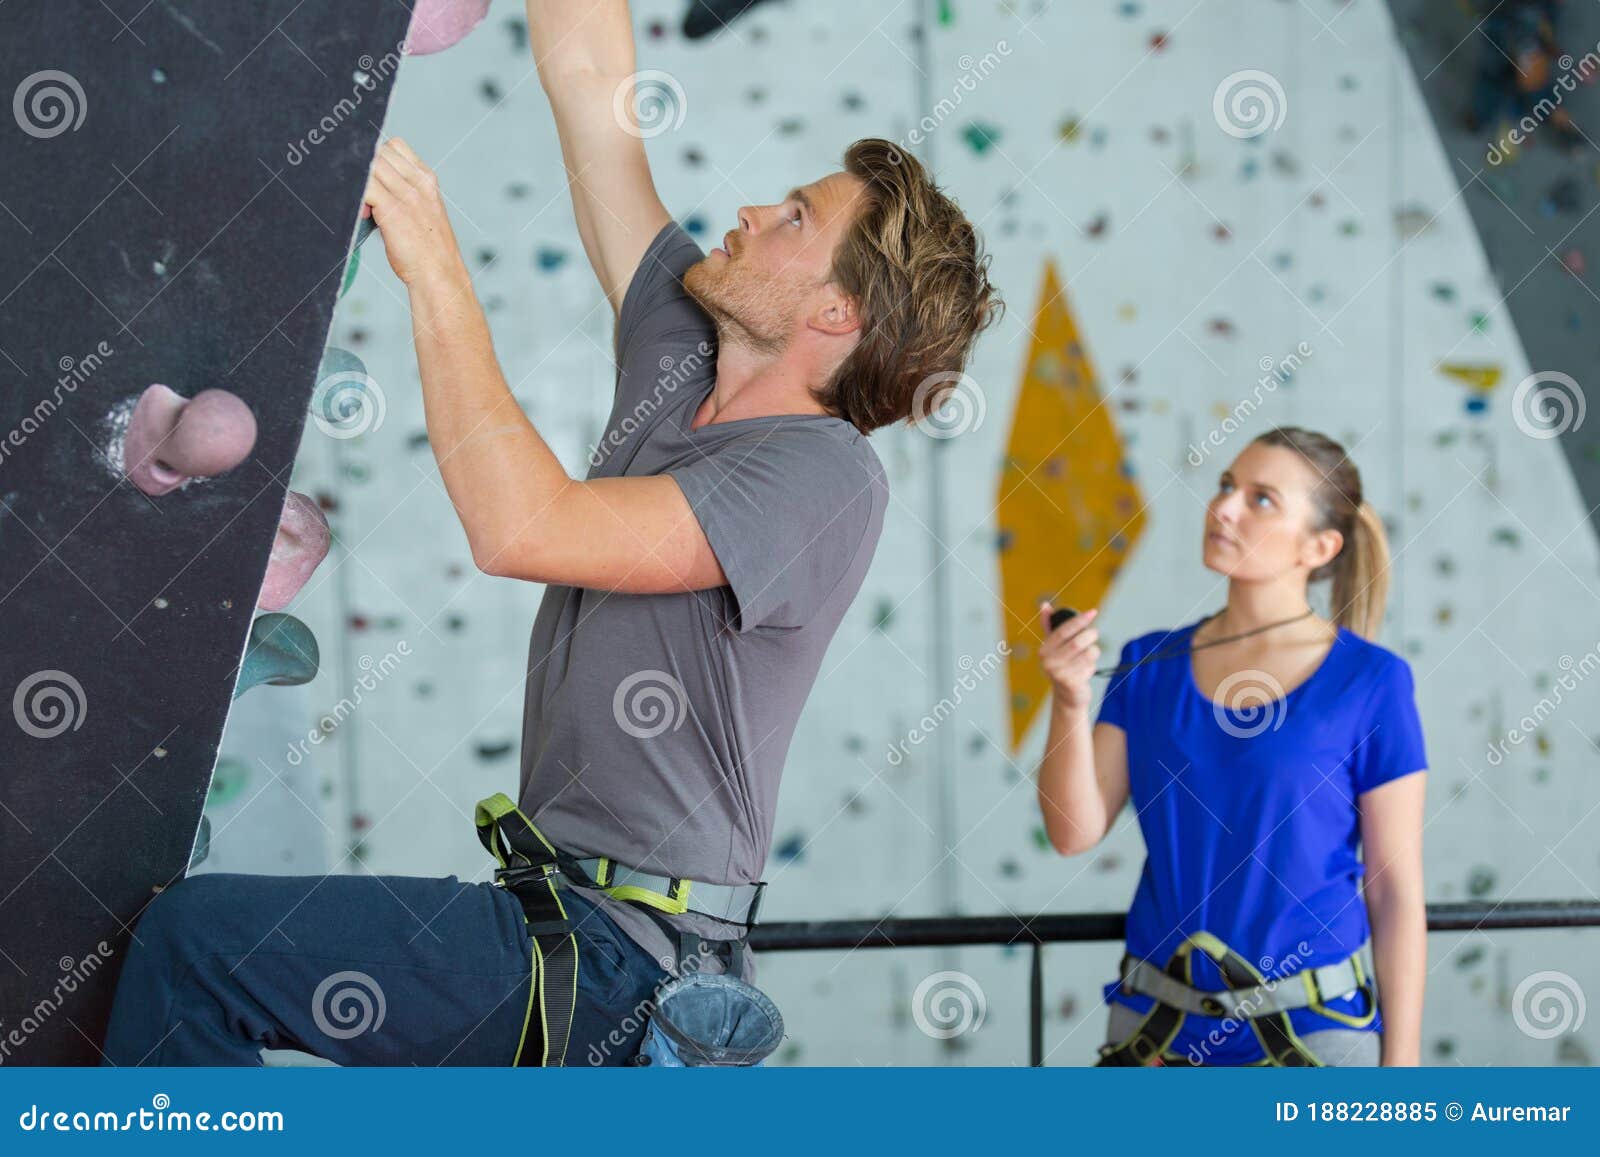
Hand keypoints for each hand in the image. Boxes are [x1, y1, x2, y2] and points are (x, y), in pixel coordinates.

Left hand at [361, 137, 463, 287]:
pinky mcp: (392, 209)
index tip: (372, 177)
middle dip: (364, 168)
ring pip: (369, 166)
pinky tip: (359, 213)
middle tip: (363, 196)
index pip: (395, 146)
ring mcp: (406, 195)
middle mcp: (418, 182)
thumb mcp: (423, 211)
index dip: (377, 156)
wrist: (439, 275)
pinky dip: (354, 194)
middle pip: (378, 152)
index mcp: (427, 180)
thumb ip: (400, 192)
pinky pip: (363, 186)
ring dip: (357, 180)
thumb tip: (367, 189)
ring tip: (362, 207)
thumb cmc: (427, 250)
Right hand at [1038, 603, 1098, 712]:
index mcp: (1044, 650)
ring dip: (1093, 652)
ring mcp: (1059, 674)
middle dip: (1090, 635)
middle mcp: (1048, 662)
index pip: (1063, 630)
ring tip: (1088, 658)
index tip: (1093, 611)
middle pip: (1078, 642)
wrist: (1067, 697)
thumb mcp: (1055, 647)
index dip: (1079, 620)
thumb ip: (1050, 626)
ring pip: (1088, 653)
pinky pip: (1091, 667)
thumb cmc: (1063, 667)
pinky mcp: (1072, 684)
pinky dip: (1092, 666)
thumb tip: (1044, 605)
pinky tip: (1085, 672)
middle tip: (1093, 635)